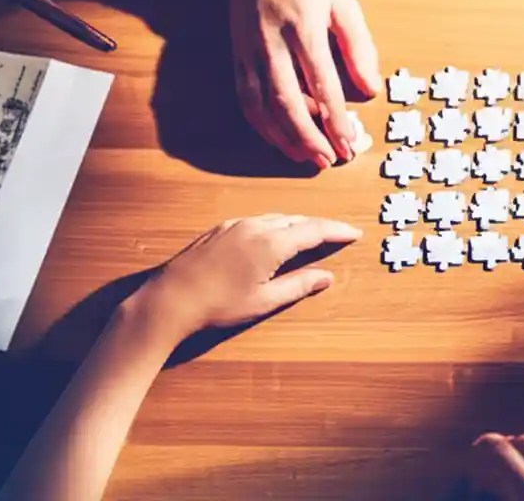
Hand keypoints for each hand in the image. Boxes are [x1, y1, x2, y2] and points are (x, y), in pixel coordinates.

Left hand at [125, 215, 361, 339]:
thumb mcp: (264, 301)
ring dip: (296, 224)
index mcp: (271, 244)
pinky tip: (272, 237)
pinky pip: (256, 221)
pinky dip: (274, 225)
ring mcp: (234, 225)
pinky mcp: (219, 230)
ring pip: (275, 218)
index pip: (314, 230)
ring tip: (309, 235)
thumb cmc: (218, 305)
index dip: (337, 230)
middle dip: (319, 226)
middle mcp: (255, 227)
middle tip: (337, 234)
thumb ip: (298, 285)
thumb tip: (326, 277)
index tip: (354, 233)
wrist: (169, 300)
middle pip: (297, 220)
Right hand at [227, 0, 380, 167]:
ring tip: (307, 158)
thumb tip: (370, 89)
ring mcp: (250, 54)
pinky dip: (262, 127)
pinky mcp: (237, 60)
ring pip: (262, 107)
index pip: (321, 83)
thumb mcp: (342, 4)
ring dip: (284, 138)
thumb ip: (359, 46)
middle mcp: (272, 45)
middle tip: (328, 160)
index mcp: (303, 28)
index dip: (335, 118)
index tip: (348, 143)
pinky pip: (247, 102)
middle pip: (287, 102)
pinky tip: (281, 141)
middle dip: (308, 137)